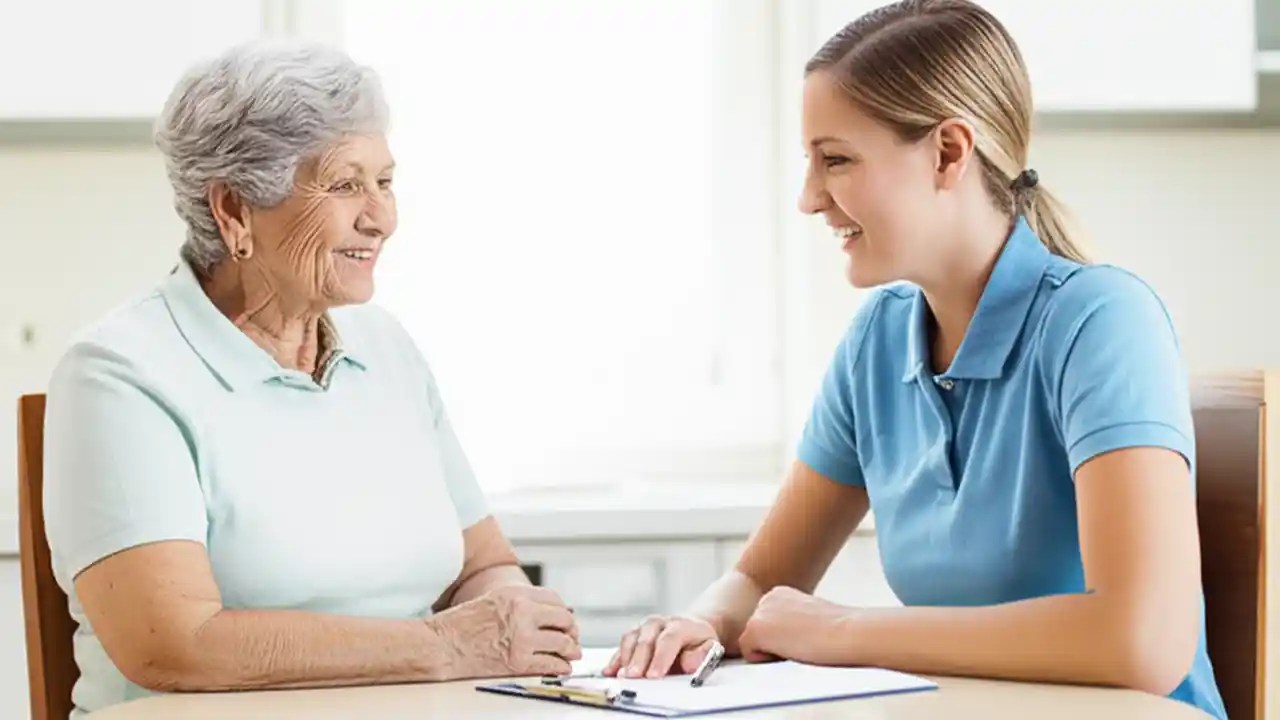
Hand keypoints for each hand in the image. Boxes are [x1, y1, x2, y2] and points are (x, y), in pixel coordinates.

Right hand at [426, 585, 581, 679]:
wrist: (441, 646)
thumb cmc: (460, 625)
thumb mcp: (492, 600)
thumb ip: (518, 604)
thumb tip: (542, 614)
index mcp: (516, 594)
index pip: (555, 600)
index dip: (564, 612)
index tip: (565, 621)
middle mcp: (523, 613)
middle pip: (564, 620)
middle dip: (571, 630)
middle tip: (573, 638)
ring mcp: (522, 638)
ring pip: (562, 643)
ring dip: (571, 650)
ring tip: (572, 653)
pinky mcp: (518, 661)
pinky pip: (550, 664)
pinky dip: (560, 666)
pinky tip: (562, 667)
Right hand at [603, 615, 719, 678]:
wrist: (690, 628)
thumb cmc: (698, 642)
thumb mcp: (710, 647)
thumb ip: (701, 655)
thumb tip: (688, 663)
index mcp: (680, 625)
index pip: (669, 639)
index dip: (660, 658)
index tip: (654, 675)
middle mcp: (659, 622)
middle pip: (646, 639)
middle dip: (639, 659)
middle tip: (633, 677)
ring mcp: (644, 626)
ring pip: (631, 639)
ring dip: (625, 658)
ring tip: (622, 676)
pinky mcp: (633, 634)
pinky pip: (622, 644)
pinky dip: (615, 658)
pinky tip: (610, 671)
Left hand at [738, 586, 854, 664]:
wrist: (847, 631)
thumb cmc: (839, 631)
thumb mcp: (811, 618)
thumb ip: (793, 622)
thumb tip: (785, 639)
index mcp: (781, 594)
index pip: (769, 626)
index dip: (787, 639)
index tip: (808, 636)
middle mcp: (767, 598)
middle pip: (758, 635)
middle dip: (776, 645)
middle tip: (804, 642)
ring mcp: (759, 612)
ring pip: (754, 645)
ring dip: (773, 651)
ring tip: (799, 645)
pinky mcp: (755, 629)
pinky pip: (750, 655)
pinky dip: (767, 659)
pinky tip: (790, 649)